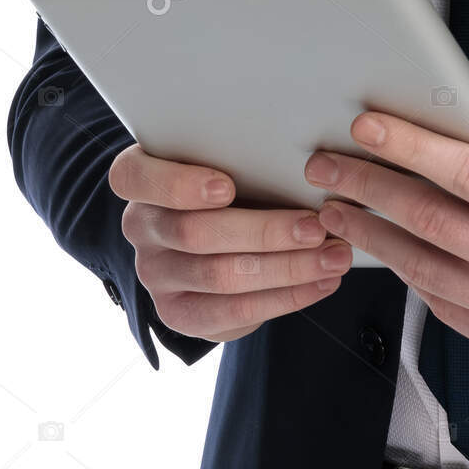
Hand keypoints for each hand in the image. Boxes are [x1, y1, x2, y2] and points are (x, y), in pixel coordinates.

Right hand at [108, 145, 350, 342]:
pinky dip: (285, 297)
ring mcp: (157, 274)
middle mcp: (142, 227)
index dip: (177, 184)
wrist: (208, 233)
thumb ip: (244, 155)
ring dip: (286, 268)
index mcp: (141, 178)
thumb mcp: (226, 157)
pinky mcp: (180, 313)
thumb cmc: (229, 177)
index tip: (225, 186)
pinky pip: (233, 313)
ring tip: (333, 257)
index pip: (135, 177)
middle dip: (263, 232)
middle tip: (315, 227)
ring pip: (219, 276)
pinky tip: (320, 283)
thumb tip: (309, 160)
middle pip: (194, 233)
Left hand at [305, 100, 468, 363]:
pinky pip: (443, 306)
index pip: (464, 174)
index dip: (409, 146)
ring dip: (373, 238)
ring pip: (424, 269)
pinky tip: (386, 250)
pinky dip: (409, 275)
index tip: (367, 126)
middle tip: (327, 168)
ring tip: (337, 211)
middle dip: (368, 188)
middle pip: (428, 221)